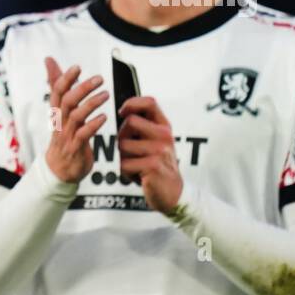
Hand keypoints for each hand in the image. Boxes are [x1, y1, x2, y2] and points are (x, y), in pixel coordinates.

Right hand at [43, 57, 107, 183]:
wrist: (58, 170)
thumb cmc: (62, 134)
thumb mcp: (58, 108)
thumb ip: (56, 85)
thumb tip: (49, 59)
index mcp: (56, 111)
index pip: (57, 92)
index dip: (65, 79)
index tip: (77, 67)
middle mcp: (60, 122)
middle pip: (67, 101)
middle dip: (82, 88)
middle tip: (100, 78)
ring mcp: (67, 135)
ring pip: (76, 116)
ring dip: (91, 104)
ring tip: (106, 94)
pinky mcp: (76, 148)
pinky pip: (84, 135)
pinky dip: (94, 125)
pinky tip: (104, 117)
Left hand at [117, 95, 183, 214]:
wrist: (172, 192)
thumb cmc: (159, 166)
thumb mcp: (157, 142)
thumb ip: (144, 127)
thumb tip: (124, 112)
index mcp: (164, 127)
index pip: (149, 103)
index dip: (132, 102)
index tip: (122, 111)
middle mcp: (163, 136)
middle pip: (130, 122)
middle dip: (122, 136)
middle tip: (129, 151)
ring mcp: (159, 150)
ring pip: (123, 145)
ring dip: (124, 158)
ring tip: (137, 166)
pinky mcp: (152, 165)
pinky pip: (124, 164)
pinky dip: (126, 173)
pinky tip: (138, 176)